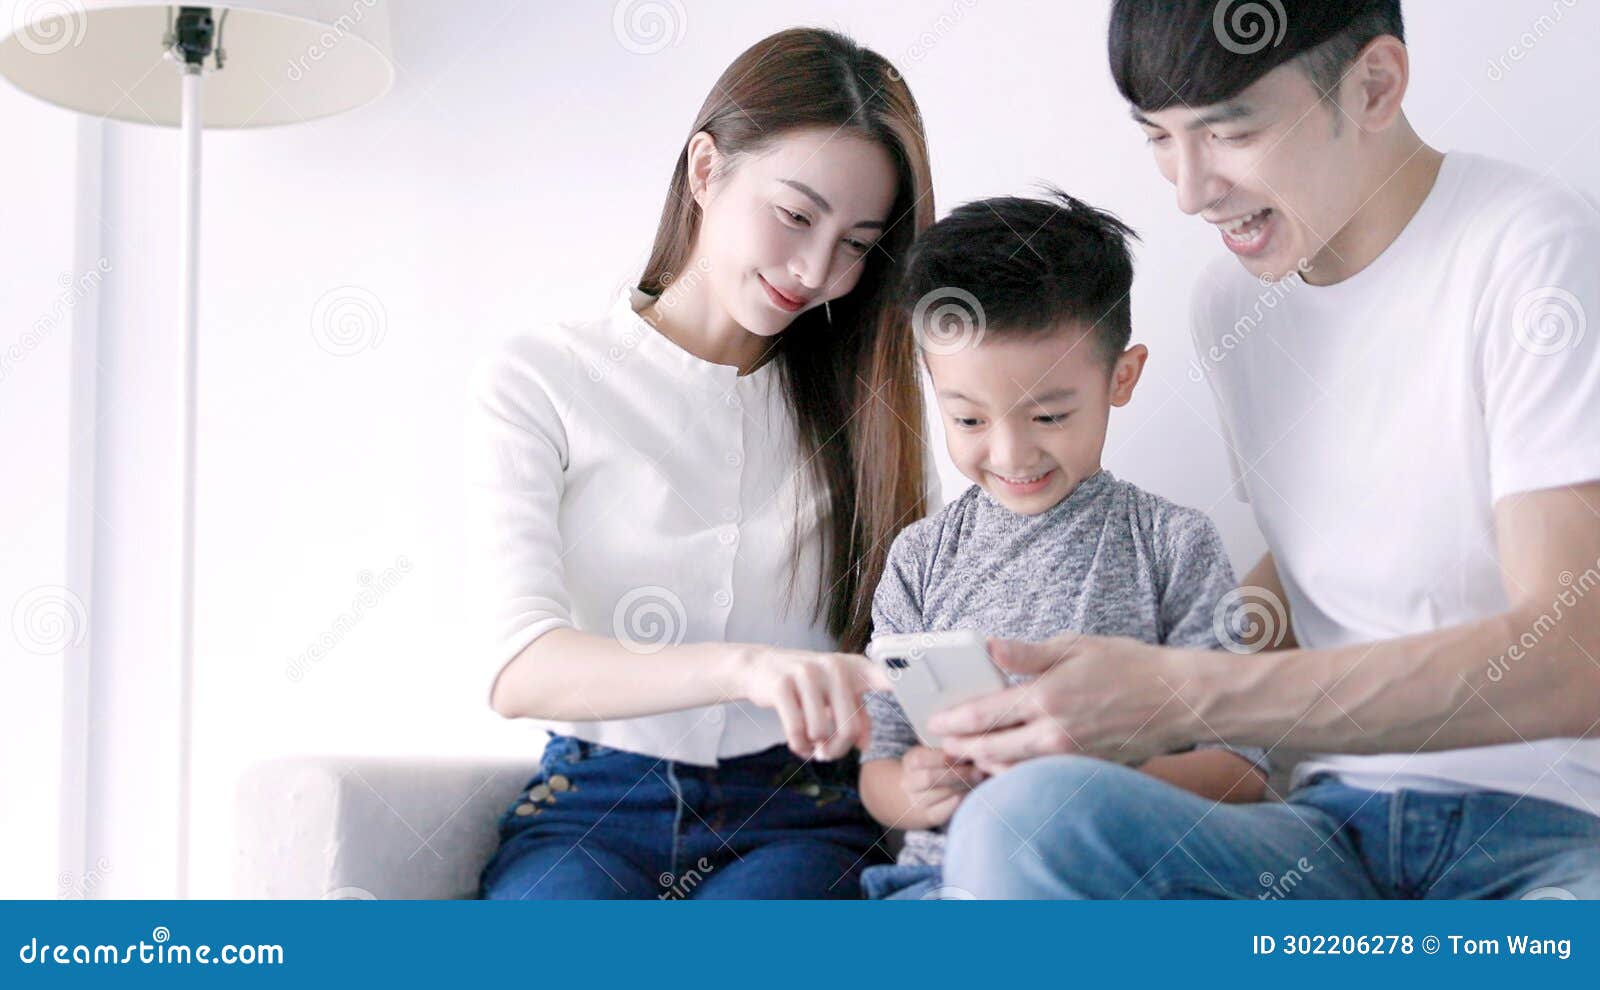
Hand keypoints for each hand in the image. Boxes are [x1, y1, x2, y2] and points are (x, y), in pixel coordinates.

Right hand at [733, 647, 892, 760]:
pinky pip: (797, 731)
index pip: (887, 676)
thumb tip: (866, 744)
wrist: (762, 667)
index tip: (924, 700)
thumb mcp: (836, 694)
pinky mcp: (782, 685)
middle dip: (838, 750)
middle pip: (849, 727)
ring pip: (821, 733)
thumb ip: (856, 715)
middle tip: (829, 755)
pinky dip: (799, 747)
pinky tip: (799, 746)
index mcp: (856, 668)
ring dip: (816, 749)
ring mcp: (807, 673)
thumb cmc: (809, 685)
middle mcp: (835, 666)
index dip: (906, 685)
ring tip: (811, 746)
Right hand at [899, 745, 987, 828]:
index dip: (945, 757)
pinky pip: (946, 811)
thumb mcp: (929, 755)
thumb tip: (973, 751)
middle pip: (931, 778)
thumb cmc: (927, 769)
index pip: (923, 759)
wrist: (907, 796)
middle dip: (958, 773)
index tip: (966, 754)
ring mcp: (918, 802)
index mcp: (910, 762)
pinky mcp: (930, 817)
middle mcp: (909, 783)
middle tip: (980, 770)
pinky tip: (974, 794)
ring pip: (941, 794)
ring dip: (964, 786)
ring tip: (981, 780)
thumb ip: (947, 752)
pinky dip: (961, 801)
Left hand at [926, 633, 1194, 769]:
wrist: (1176, 700)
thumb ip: (1026, 654)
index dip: (953, 720)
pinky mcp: (1084, 771)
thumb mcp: (1074, 647)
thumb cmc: (1127, 666)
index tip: (934, 720)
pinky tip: (1008, 763)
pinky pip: (1038, 776)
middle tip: (943, 742)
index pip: (983, 716)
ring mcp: (1069, 758)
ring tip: (969, 754)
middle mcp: (1054, 734)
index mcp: (1046, 698)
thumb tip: (988, 648)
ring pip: (1011, 769)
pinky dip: (1016, 771)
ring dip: (985, 763)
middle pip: (989, 750)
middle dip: (961, 747)